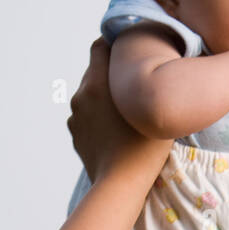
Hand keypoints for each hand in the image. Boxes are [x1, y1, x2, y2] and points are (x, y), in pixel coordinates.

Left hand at [67, 38, 172, 183]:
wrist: (120, 184)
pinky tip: (114, 131)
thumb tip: (152, 69)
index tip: (127, 52)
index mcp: (98, 83)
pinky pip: (87, 115)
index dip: (113, 45)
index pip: (99, 46)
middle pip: (96, 71)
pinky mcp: (75, 132)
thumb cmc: (145, 148)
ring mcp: (75, 115)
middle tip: (133, 86)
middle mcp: (82, 94)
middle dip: (112, 75)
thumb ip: (146, 83)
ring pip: (90, 95)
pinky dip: (98, 117)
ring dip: (105, 97)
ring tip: (124, 113)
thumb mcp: (153, 108)